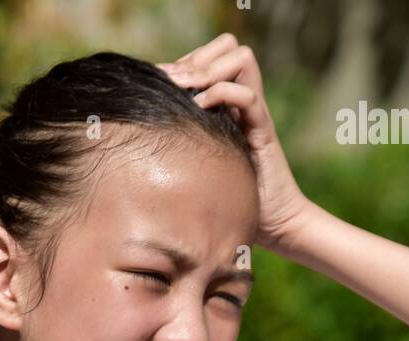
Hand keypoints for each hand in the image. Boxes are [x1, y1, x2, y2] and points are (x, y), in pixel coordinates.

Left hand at [157, 33, 311, 253]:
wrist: (271, 224)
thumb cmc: (227, 204)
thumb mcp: (195, 168)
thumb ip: (179, 146)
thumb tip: (137, 138)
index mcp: (226, 105)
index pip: (208, 57)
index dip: (183, 61)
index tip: (156, 80)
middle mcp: (241, 102)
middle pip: (227, 47)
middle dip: (196, 58)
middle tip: (174, 82)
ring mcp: (254, 113)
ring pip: (241, 58)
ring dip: (210, 68)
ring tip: (188, 90)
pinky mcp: (263, 131)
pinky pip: (248, 95)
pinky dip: (222, 93)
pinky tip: (200, 108)